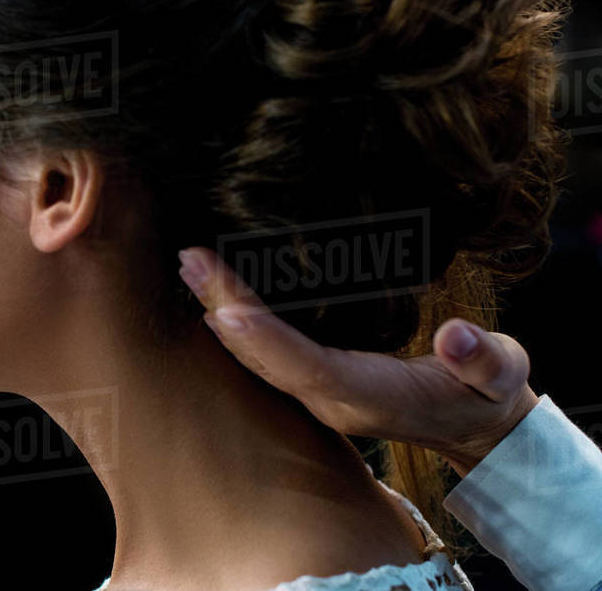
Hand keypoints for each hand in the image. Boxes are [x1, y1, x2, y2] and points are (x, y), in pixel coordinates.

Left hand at [178, 246, 539, 476]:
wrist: (474, 428)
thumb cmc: (485, 392)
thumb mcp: (500, 374)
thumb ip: (484, 360)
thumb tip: (458, 335)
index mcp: (369, 397)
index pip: (308, 367)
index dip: (266, 339)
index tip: (226, 308)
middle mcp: (330, 399)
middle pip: (266, 357)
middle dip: (226, 308)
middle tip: (190, 260)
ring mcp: (317, 394)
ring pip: (258, 356)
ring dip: (221, 310)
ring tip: (189, 265)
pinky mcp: (313, 382)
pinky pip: (265, 354)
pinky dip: (237, 323)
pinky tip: (213, 294)